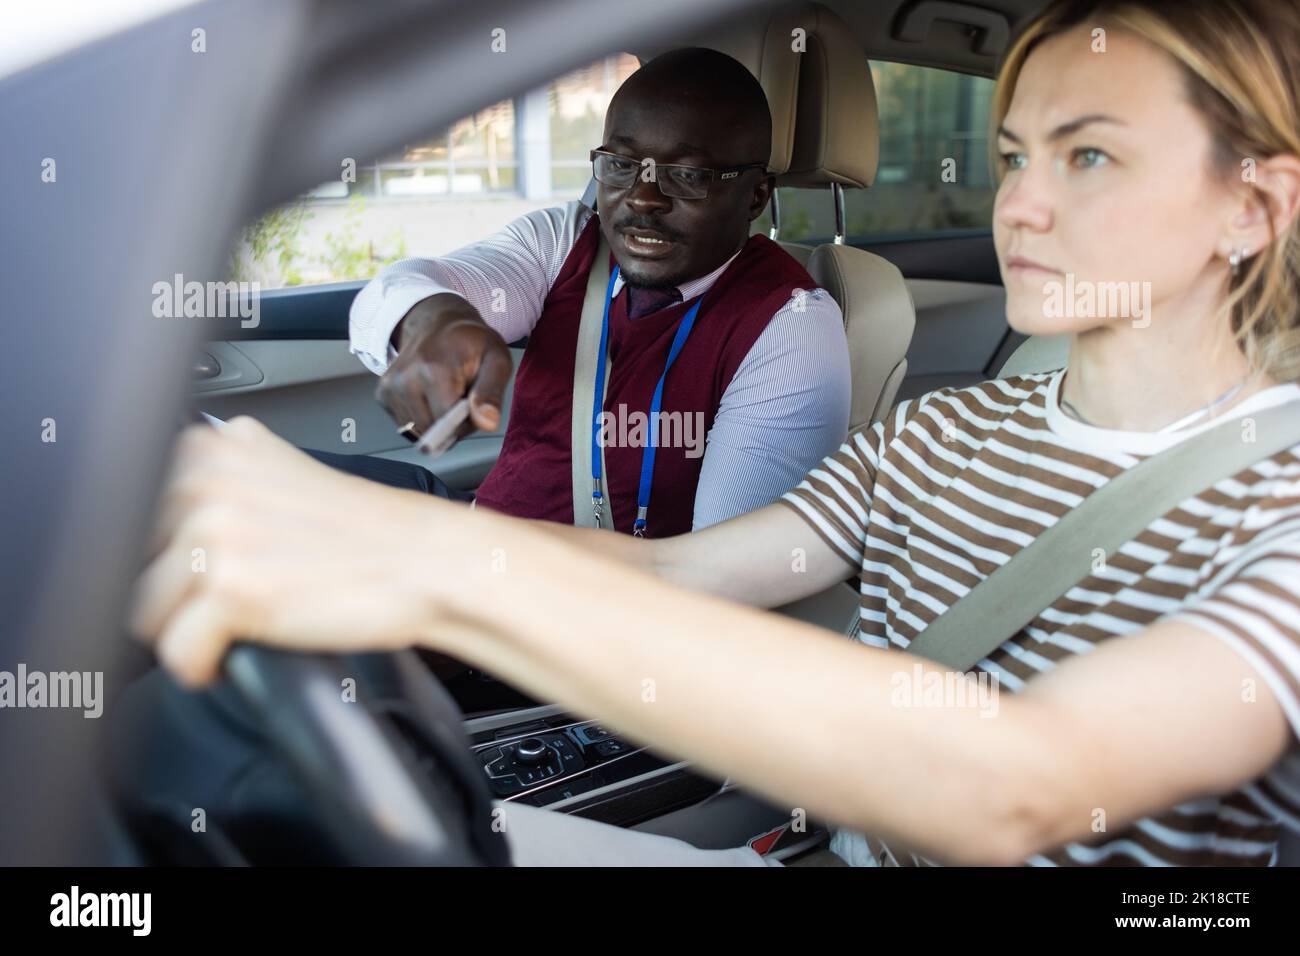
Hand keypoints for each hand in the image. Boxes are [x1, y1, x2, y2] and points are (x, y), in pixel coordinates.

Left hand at [131, 417, 470, 686]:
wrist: (428, 562)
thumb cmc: (368, 532)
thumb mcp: (288, 470)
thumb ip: (229, 468)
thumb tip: (176, 481)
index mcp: (214, 449)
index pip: (130, 509)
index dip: (159, 552)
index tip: (190, 572)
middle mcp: (207, 483)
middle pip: (132, 564)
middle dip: (170, 594)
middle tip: (222, 603)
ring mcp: (217, 536)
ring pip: (145, 613)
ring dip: (187, 632)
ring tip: (230, 631)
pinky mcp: (233, 592)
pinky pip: (178, 652)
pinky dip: (203, 667)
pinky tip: (233, 657)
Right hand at [377, 293, 511, 440]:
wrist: (438, 323)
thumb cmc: (470, 342)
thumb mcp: (497, 360)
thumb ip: (492, 393)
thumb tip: (486, 423)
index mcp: (433, 370)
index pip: (449, 425)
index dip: (466, 422)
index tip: (473, 401)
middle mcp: (404, 379)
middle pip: (432, 430)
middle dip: (452, 424)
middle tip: (461, 396)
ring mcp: (389, 388)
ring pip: (419, 431)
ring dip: (437, 421)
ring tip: (446, 393)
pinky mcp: (383, 395)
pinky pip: (408, 425)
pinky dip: (423, 416)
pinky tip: (430, 394)